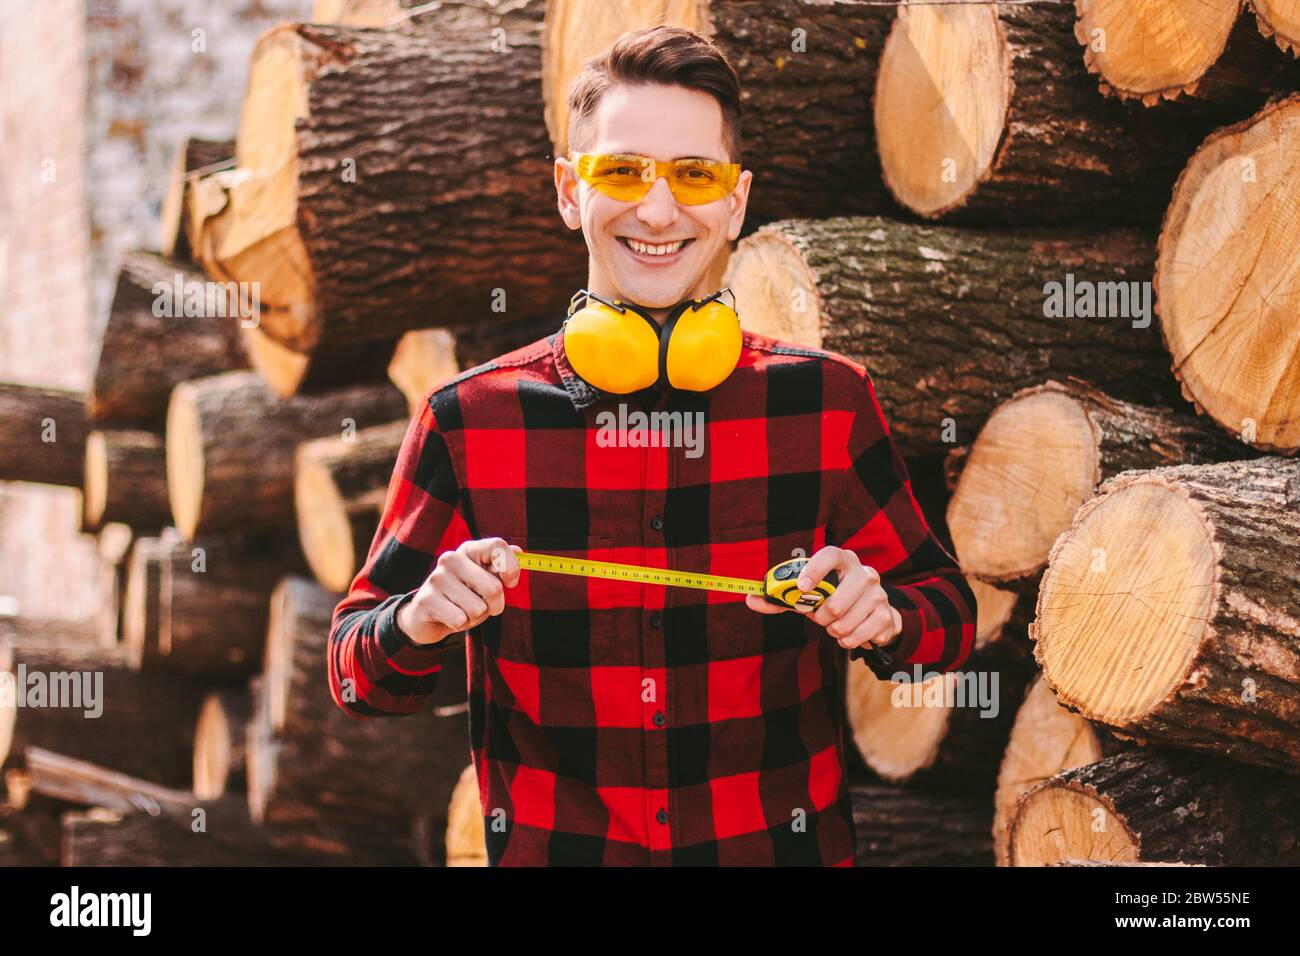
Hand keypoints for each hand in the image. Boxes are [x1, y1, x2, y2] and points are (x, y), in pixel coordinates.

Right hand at [396, 538, 521, 644]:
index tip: (510, 583)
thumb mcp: (487, 582)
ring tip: (462, 610)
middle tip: (482, 605)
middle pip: (494, 587)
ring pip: (478, 608)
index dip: (511, 568)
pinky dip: (460, 625)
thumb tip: (519, 552)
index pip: (497, 546)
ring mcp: (437, 578)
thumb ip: (502, 568)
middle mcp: (451, 558)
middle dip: (495, 605)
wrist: (427, 617)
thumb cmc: (464, 597)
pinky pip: (460, 620)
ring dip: (475, 616)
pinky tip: (449, 617)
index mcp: (469, 550)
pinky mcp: (427, 599)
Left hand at [745, 545, 901, 651]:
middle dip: (822, 618)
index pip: (831, 555)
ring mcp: (879, 594)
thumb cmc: (834, 598)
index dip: (815, 569)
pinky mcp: (886, 615)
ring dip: (834, 630)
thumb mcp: (809, 596)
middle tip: (822, 618)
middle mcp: (865, 573)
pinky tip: (851, 633)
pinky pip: (857, 636)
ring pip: (844, 623)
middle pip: (836, 602)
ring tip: (837, 624)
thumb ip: (781, 597)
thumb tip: (751, 599)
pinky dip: (847, 641)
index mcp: (843, 560)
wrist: (874, 614)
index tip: (802, 586)